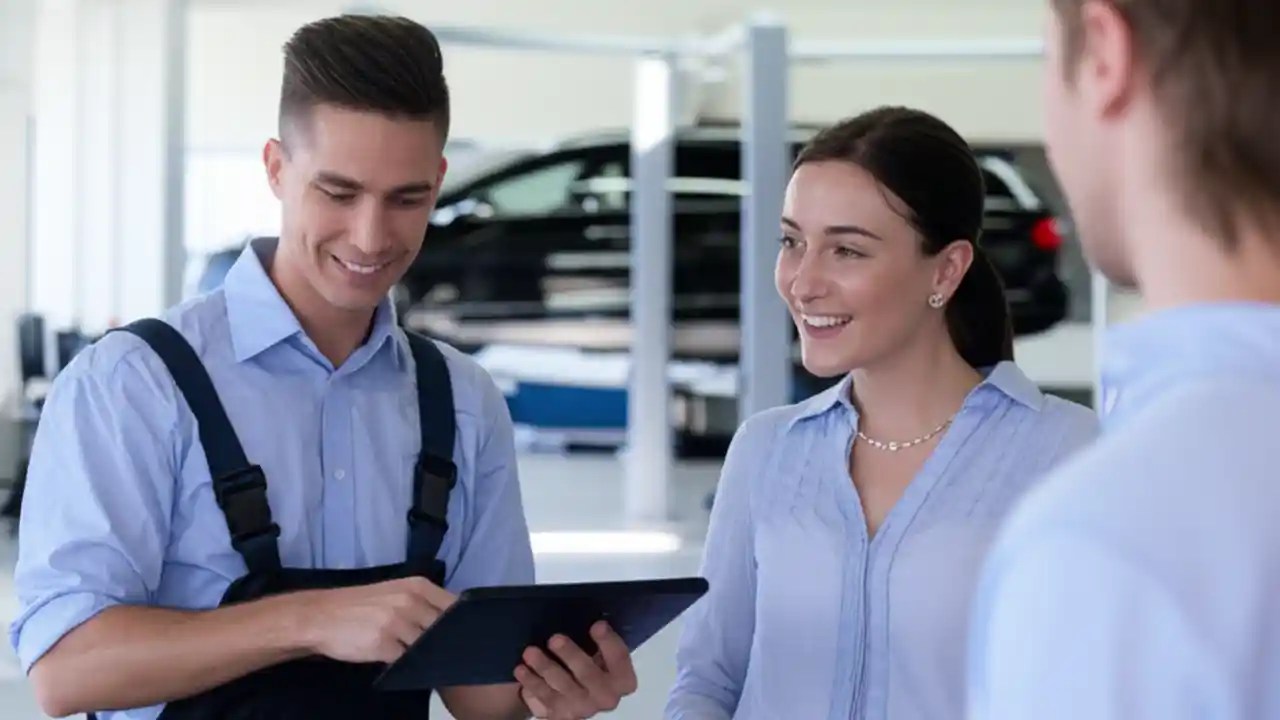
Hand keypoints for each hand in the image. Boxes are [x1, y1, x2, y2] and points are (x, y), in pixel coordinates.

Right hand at [296, 576, 455, 664]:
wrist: (321, 616)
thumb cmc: (359, 605)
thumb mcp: (394, 592)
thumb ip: (421, 602)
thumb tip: (450, 621)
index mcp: (416, 586)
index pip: (453, 606)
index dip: (458, 622)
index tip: (458, 631)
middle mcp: (410, 602)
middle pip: (442, 629)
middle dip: (440, 641)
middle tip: (433, 647)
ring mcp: (398, 623)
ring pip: (425, 647)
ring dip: (420, 654)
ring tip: (406, 650)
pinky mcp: (384, 645)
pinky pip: (405, 660)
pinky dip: (403, 663)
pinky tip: (394, 659)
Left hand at [515, 621, 637, 719]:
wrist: (574, 696)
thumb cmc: (588, 664)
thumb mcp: (598, 653)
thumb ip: (598, 641)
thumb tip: (584, 611)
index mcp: (622, 678)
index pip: (620, 659)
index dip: (609, 642)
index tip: (597, 625)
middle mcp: (607, 697)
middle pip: (589, 675)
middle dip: (571, 655)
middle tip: (554, 638)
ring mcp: (584, 709)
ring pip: (563, 687)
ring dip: (546, 668)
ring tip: (530, 652)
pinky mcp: (562, 715)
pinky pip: (545, 698)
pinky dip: (532, 683)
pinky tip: (521, 670)